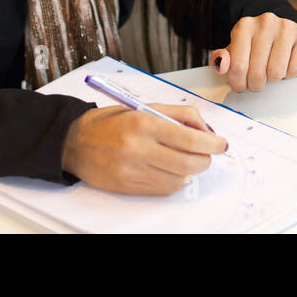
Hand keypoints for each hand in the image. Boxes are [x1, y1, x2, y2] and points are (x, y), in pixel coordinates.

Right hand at [61, 104, 227, 195]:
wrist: (74, 142)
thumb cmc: (111, 121)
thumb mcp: (146, 107)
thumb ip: (180, 116)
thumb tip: (207, 131)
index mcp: (144, 124)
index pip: (190, 140)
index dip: (213, 144)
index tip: (222, 144)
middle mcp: (139, 149)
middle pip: (189, 163)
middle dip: (205, 159)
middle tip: (207, 153)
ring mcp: (133, 171)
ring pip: (179, 179)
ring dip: (191, 171)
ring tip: (188, 159)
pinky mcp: (128, 187)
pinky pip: (164, 189)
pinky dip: (175, 181)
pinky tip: (172, 170)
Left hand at [211, 12, 296, 91]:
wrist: (283, 32)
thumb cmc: (256, 46)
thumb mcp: (235, 51)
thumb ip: (221, 60)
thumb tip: (220, 64)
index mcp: (244, 26)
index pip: (237, 66)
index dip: (238, 83)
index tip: (240, 85)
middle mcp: (265, 22)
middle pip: (257, 72)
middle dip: (255, 84)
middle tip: (256, 82)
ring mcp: (286, 27)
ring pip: (276, 71)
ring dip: (273, 79)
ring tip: (270, 72)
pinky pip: (295, 68)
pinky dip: (289, 74)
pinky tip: (286, 65)